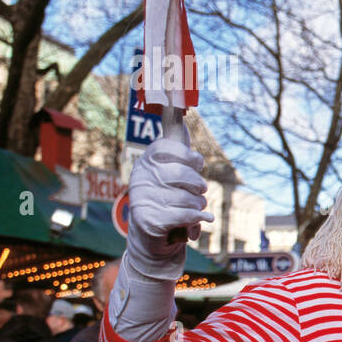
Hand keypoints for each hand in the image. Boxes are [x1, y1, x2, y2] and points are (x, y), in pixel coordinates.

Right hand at [127, 136, 210, 272]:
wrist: (153, 239)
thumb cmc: (168, 199)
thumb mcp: (171, 168)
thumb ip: (175, 140)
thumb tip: (176, 102)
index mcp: (146, 161)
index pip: (170, 146)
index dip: (190, 157)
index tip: (195, 163)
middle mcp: (141, 178)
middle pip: (184, 173)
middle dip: (199, 185)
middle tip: (199, 190)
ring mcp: (143, 200)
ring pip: (188, 197)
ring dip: (199, 206)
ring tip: (194, 209)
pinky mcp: (149, 221)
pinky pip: (186, 215)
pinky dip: (198, 220)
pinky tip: (200, 222)